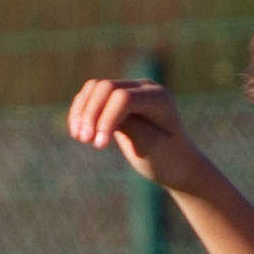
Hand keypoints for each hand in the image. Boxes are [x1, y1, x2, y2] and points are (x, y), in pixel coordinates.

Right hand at [65, 76, 211, 190]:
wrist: (176, 165)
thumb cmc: (167, 159)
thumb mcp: (151, 147)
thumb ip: (130, 126)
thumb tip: (103, 111)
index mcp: (158, 98)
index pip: (123, 97)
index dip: (106, 118)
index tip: (98, 146)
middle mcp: (144, 88)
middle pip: (106, 88)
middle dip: (90, 113)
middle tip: (84, 141)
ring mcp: (130, 90)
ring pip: (95, 88)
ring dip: (82, 111)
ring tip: (78, 137)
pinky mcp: (117, 100)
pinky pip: (92, 96)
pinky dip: (82, 111)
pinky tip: (77, 132)